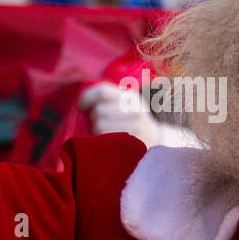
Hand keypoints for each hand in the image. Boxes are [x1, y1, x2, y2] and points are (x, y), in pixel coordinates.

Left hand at [78, 82, 199, 148]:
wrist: (157, 147)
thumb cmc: (134, 126)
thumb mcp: (128, 107)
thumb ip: (110, 100)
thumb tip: (82, 100)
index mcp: (131, 98)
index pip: (102, 91)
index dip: (87, 97)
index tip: (82, 106)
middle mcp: (135, 110)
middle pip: (98, 110)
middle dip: (94, 119)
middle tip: (102, 126)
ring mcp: (135, 127)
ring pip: (100, 125)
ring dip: (97, 132)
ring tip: (107, 137)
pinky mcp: (132, 143)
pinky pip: (105, 140)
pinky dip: (101, 143)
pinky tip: (108, 145)